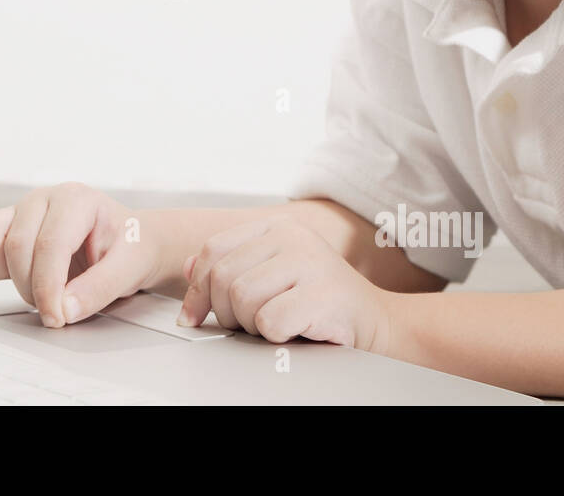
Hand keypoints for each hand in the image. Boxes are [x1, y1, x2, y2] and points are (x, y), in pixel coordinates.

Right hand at [0, 182, 164, 329]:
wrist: (129, 242)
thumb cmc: (129, 248)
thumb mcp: (129, 268)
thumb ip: (99, 290)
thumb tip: (64, 309)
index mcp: (75, 200)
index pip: (49, 245)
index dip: (48, 288)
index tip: (56, 317)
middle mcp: (42, 200)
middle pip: (15, 246)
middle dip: (31, 287)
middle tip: (55, 307)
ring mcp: (19, 212)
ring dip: (2, 272)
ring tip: (33, 285)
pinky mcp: (4, 230)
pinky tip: (8, 279)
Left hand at [176, 215, 394, 353]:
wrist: (376, 323)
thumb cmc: (319, 303)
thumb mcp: (272, 277)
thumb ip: (232, 267)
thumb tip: (187, 267)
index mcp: (276, 227)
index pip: (214, 249)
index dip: (197, 287)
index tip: (193, 316)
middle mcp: (293, 236)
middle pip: (223, 276)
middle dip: (225, 311)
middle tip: (248, 325)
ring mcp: (309, 261)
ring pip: (242, 298)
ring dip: (251, 324)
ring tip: (275, 326)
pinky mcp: (322, 294)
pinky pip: (269, 321)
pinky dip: (274, 336)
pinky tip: (294, 331)